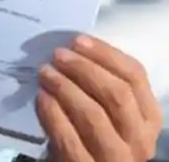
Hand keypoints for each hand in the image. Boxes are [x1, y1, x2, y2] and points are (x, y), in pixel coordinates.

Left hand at [37, 34, 162, 161]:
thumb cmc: (91, 133)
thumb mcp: (108, 111)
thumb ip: (101, 86)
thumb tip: (74, 49)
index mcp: (149, 118)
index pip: (135, 77)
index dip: (106, 54)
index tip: (78, 40)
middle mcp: (139, 140)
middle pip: (117, 94)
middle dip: (84, 68)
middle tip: (58, 55)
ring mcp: (114, 158)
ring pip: (93, 114)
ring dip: (65, 86)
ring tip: (45, 72)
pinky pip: (68, 136)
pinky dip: (52, 112)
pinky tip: (41, 96)